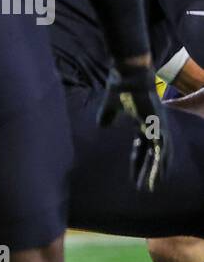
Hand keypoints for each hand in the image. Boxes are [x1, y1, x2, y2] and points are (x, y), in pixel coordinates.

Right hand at [99, 64, 167, 191]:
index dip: (137, 162)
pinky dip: (158, 163)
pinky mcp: (157, 126)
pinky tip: (156, 175)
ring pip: (160, 154)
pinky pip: (159, 150)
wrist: (128, 75)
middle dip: (150, 170)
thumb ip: (107, 116)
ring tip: (152, 186)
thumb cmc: (120, 86)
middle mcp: (154, 126)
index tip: (133, 176)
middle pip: (154, 154)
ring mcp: (158, 126)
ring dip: (156, 171)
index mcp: (144, 122)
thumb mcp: (110, 106)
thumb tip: (102, 125)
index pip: (141, 148)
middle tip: (147, 187)